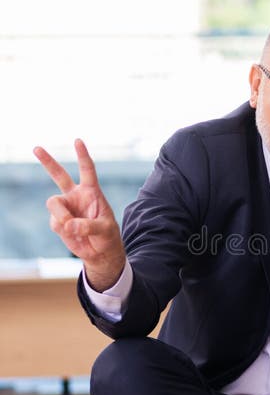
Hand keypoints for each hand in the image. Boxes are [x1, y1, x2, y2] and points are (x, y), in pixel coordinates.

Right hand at [33, 139, 125, 291]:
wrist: (100, 253)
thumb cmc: (108, 237)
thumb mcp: (106, 230)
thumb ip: (89, 226)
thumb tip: (69, 225)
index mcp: (92, 192)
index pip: (87, 170)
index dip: (82, 155)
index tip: (77, 141)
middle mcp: (76, 196)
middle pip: (59, 175)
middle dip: (48, 161)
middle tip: (36, 148)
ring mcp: (66, 208)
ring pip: (53, 203)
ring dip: (61, 215)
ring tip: (71, 227)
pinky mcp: (58, 221)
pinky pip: (55, 221)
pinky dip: (62, 228)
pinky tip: (71, 233)